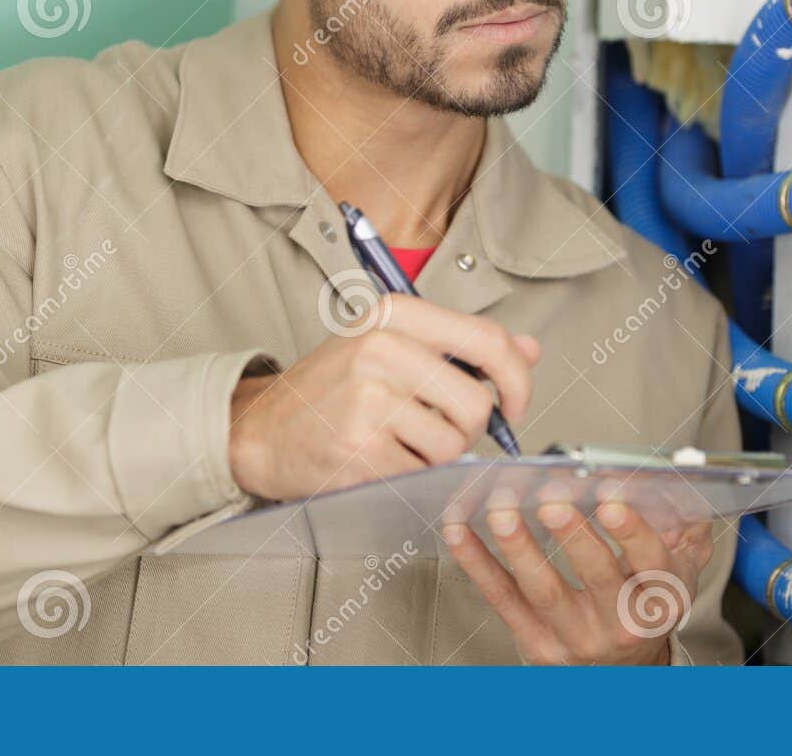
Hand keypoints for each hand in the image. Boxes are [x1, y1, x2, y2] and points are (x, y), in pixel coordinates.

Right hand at [227, 294, 536, 500]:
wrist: (261, 429)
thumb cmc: (332, 390)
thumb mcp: (394, 347)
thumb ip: (463, 347)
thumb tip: (530, 350)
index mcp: (396, 314)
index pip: (489, 339)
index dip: (518, 378)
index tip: (515, 402)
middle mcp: (382, 349)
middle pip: (476, 403)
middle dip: (469, 429)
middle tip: (437, 429)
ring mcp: (368, 400)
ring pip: (453, 444)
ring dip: (437, 455)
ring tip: (400, 442)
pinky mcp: (359, 450)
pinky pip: (421, 474)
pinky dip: (410, 477)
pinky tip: (379, 459)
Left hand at [443, 499, 712, 664]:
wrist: (624, 669)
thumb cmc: (646, 600)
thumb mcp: (679, 567)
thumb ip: (687, 526)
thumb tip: (677, 482)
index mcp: (661, 597)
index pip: (652, 564)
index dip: (632, 533)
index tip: (611, 500)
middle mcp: (621, 622)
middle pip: (597, 576)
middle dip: (574, 536)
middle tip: (552, 500)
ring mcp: (576, 637)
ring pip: (543, 591)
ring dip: (519, 547)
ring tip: (501, 511)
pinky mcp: (536, 644)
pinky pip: (503, 600)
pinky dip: (477, 563)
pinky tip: (459, 530)